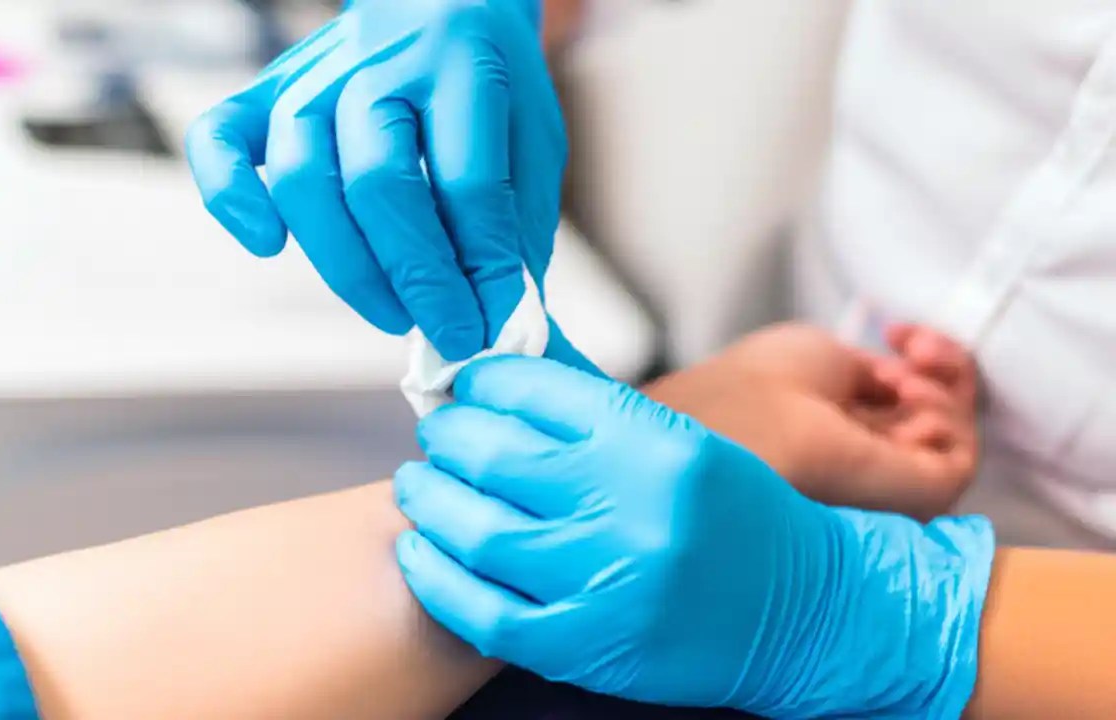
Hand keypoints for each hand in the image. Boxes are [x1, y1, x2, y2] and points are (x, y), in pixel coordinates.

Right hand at [186, 0, 562, 360]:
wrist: (445, 0)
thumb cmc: (492, 90)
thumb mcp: (531, 142)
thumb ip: (515, 228)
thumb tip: (502, 328)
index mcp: (463, 63)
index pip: (466, 182)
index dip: (478, 269)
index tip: (488, 330)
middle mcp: (381, 62)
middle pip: (378, 184)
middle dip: (416, 278)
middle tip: (447, 334)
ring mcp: (315, 74)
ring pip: (301, 176)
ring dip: (345, 264)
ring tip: (392, 315)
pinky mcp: (267, 89)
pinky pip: (220, 137)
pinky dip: (228, 194)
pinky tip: (266, 244)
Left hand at [395, 356, 993, 715]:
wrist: (806, 611)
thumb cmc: (737, 520)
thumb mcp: (684, 444)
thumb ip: (597, 420)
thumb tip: (496, 390)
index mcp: (655, 441)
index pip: (534, 390)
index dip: (482, 383)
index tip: (466, 387)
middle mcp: (631, 505)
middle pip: (494, 455)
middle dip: (448, 437)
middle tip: (438, 435)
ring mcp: (608, 579)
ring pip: (477, 530)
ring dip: (430, 500)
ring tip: (419, 485)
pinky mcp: (588, 643)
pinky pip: (483, 611)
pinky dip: (437, 577)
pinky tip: (421, 552)